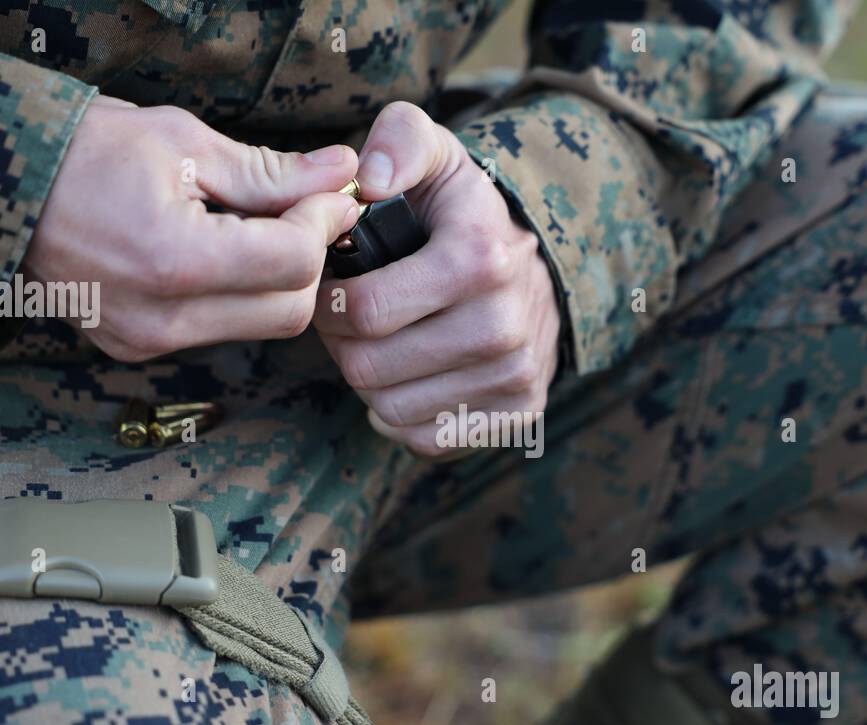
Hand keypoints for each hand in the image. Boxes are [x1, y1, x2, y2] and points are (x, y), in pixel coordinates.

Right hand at [23, 95, 361, 360]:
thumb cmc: (83, 151)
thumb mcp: (182, 143)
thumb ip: (270, 172)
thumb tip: (340, 173)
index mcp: (174, 262)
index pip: (293, 263)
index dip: (324, 223)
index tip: (331, 192)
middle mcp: (162, 319)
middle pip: (290, 311)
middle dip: (310, 259)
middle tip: (302, 210)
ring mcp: (147, 342)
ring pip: (260, 325)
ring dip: (278, 280)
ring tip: (257, 225)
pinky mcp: (137, 348)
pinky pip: (219, 329)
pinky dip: (239, 294)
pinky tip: (220, 251)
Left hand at [312, 102, 560, 456]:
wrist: (539, 263)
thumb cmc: (463, 211)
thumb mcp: (436, 154)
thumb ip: (397, 141)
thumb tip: (372, 178)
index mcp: (478, 261)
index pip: (362, 312)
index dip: (327, 303)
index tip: (332, 287)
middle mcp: (504, 326)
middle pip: (369, 369)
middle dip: (343, 344)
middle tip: (350, 319)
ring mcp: (515, 376)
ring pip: (389, 410)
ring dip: (370, 381)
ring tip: (382, 343)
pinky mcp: (520, 413)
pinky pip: (426, 440)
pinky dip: (403, 416)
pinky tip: (410, 377)